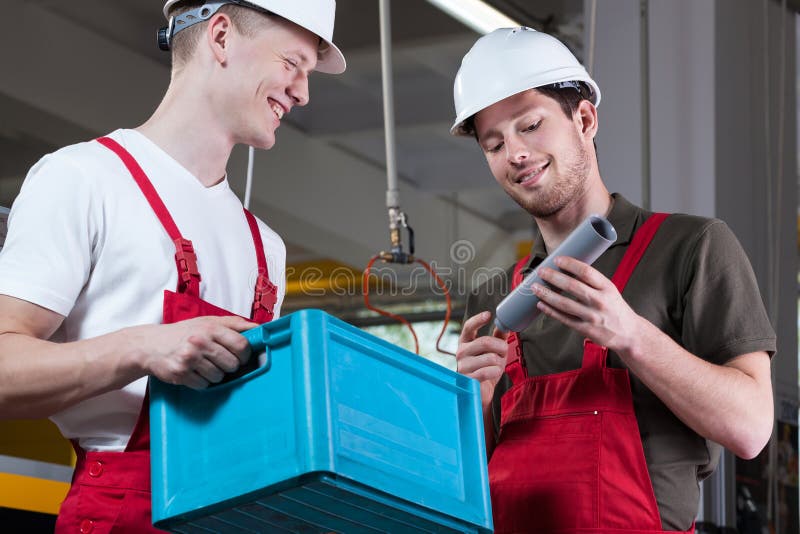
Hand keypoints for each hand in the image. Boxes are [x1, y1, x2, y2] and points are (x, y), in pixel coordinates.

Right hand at [130, 316, 256, 388]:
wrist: (150, 345)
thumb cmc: (183, 333)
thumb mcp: (208, 322)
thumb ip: (234, 324)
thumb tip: (260, 328)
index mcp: (211, 328)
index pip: (242, 345)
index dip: (245, 354)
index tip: (241, 356)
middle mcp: (200, 342)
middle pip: (232, 364)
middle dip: (230, 366)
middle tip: (219, 360)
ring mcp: (189, 358)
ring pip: (219, 377)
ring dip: (215, 375)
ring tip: (203, 365)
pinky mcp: (180, 373)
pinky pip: (204, 385)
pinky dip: (201, 382)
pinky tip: (193, 372)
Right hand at [456, 311, 508, 407]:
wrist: (479, 393)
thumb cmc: (485, 370)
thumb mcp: (492, 352)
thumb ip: (497, 338)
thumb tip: (505, 325)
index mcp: (465, 342)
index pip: (468, 327)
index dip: (478, 320)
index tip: (488, 314)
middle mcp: (460, 352)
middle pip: (485, 341)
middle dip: (501, 347)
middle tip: (504, 352)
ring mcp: (463, 366)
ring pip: (490, 357)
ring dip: (500, 363)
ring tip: (496, 367)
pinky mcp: (468, 379)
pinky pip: (489, 371)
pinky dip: (496, 372)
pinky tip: (493, 374)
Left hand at [534, 256, 640, 352]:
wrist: (629, 333)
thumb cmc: (615, 308)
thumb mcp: (609, 290)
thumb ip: (591, 282)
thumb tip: (565, 269)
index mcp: (607, 288)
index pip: (586, 272)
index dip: (570, 264)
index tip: (557, 259)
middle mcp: (600, 302)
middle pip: (572, 286)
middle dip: (553, 277)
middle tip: (541, 271)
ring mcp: (592, 317)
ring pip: (564, 304)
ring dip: (547, 294)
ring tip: (535, 287)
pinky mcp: (585, 330)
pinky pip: (564, 318)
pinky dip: (550, 311)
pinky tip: (540, 304)